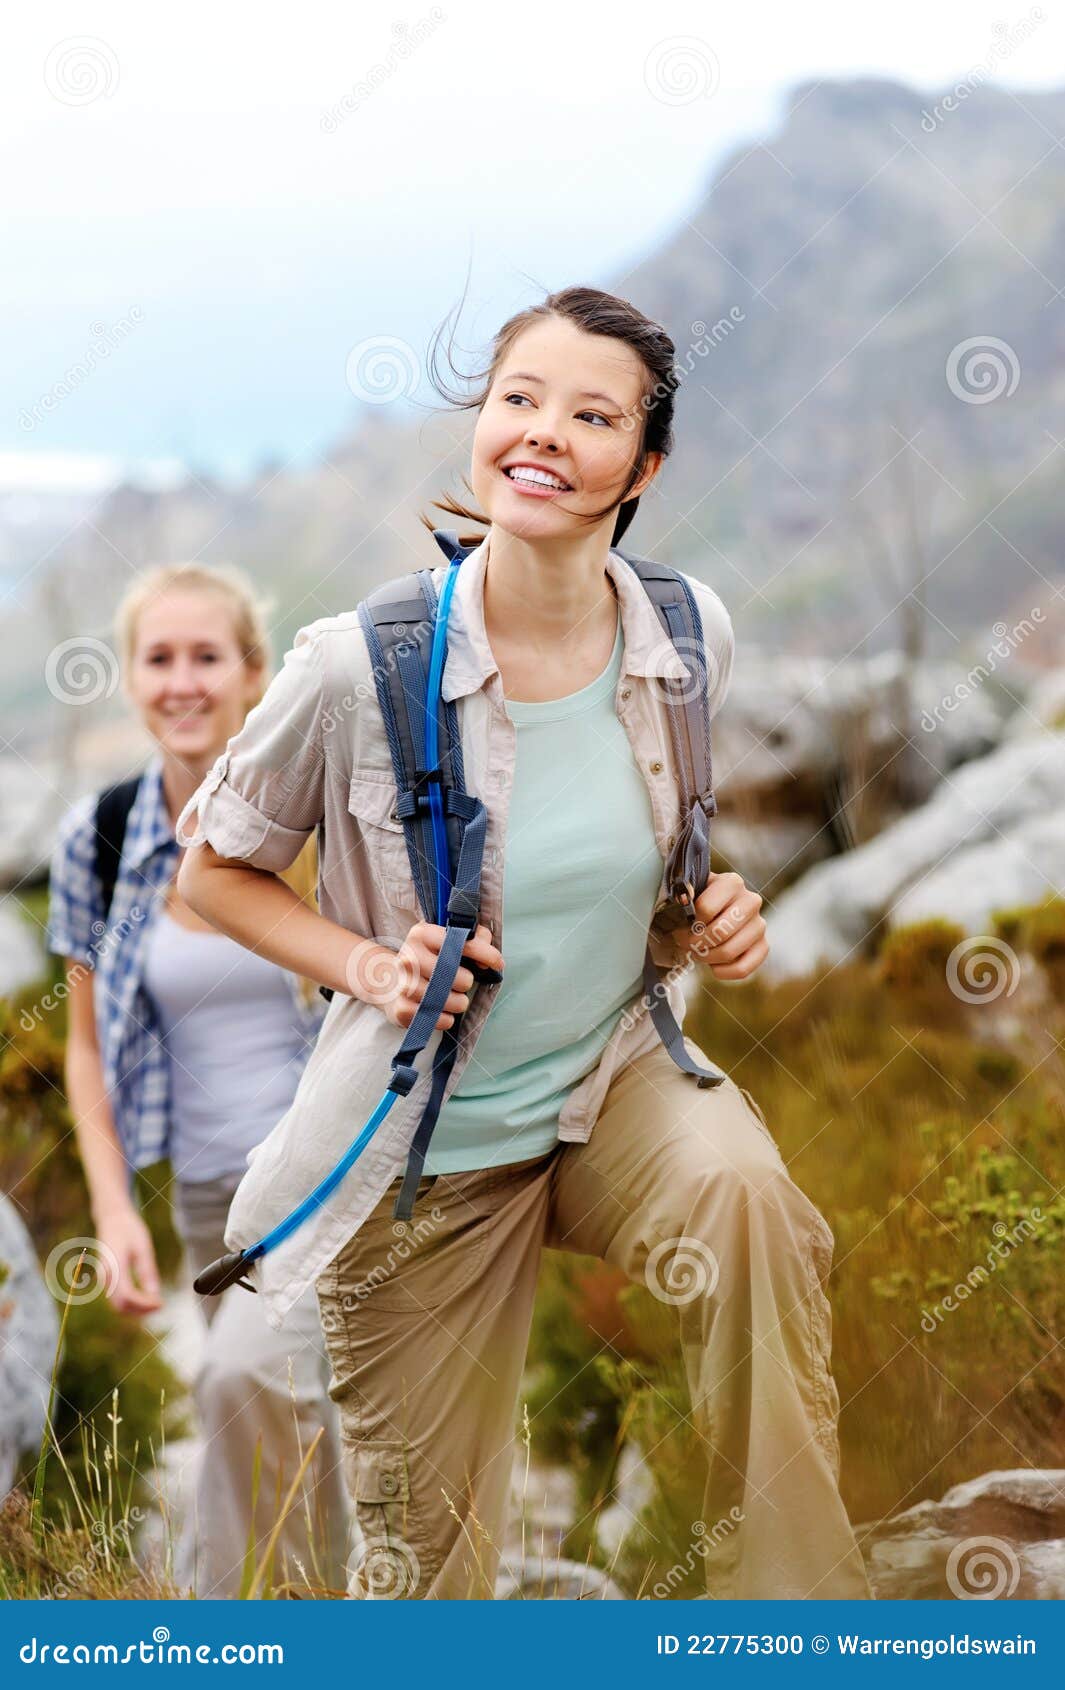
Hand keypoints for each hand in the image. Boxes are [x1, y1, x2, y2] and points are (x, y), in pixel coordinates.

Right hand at [94, 1207, 162, 1315]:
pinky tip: (145, 1298)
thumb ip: (148, 1271)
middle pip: (121, 1306)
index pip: (128, 1296)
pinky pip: (116, 1298)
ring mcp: (103, 1279)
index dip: (145, 1304)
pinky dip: (131, 1303)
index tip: (161, 1303)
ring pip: (117, 1305)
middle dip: (141, 1310)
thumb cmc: (128, 1229)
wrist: (111, 1218)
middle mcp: (105, 1276)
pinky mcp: (106, 1280)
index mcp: (115, 1266)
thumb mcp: (143, 1247)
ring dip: (136, 1309)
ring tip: (155, 1303)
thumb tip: (154, 1294)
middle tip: (160, 1305)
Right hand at [346, 922, 503, 1030]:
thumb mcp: (449, 939)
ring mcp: (404, 984)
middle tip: (460, 981)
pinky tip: (442, 1010)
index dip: (486, 954)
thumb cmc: (430, 959)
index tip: (498, 964)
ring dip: (459, 1002)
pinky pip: (437, 1019)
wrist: (392, 983)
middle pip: (459, 977)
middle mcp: (410, 958)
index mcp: (422, 934)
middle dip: (467, 982)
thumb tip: (490, 960)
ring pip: (450, 1001)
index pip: (460, 942)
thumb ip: (476, 940)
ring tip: (453, 997)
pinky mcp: (401, 1009)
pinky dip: (446, 1018)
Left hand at [670, 872, 767, 980]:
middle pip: (719, 932)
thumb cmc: (698, 902)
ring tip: (697, 952)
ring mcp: (759, 924)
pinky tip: (712, 965)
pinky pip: (743, 969)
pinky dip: (722, 972)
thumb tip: (684, 898)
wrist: (714, 912)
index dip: (688, 924)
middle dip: (696, 943)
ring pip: (729, 952)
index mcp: (732, 882)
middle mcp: (751, 901)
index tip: (679, 926)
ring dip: (706, 958)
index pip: (706, 909)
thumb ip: (683, 892)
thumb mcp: (688, 891)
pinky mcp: (763, 946)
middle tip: (686, 943)